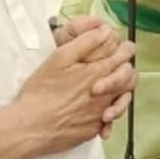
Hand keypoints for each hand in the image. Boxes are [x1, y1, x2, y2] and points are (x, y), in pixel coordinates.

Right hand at [50, 18, 135, 139]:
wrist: (29, 128)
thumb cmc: (40, 94)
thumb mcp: (59, 58)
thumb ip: (85, 42)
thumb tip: (103, 31)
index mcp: (98, 73)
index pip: (125, 55)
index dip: (125, 48)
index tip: (121, 47)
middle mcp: (105, 94)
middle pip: (130, 77)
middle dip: (126, 68)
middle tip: (117, 66)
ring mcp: (100, 113)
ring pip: (123, 99)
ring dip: (120, 91)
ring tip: (108, 88)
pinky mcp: (93, 129)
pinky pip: (109, 120)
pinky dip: (107, 114)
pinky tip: (96, 112)